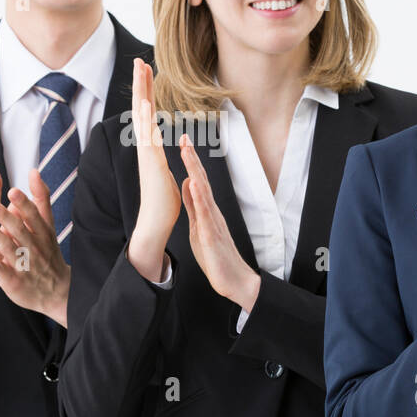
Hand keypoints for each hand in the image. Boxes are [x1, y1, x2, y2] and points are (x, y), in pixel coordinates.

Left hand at [0, 168, 69, 326]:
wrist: (56, 293)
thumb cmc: (48, 253)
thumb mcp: (48, 226)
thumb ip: (41, 200)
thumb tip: (33, 171)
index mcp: (43, 234)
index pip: (34, 216)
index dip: (24, 204)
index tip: (13, 190)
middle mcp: (35, 248)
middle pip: (19, 230)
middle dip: (4, 216)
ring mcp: (24, 266)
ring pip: (7, 248)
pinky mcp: (13, 282)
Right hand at [126, 57, 180, 282]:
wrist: (157, 223)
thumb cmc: (164, 200)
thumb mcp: (163, 169)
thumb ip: (158, 154)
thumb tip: (157, 143)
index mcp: (149, 147)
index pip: (146, 113)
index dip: (146, 91)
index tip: (146, 70)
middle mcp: (144, 147)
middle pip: (140, 109)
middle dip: (140, 84)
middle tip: (139, 61)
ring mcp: (146, 154)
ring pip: (141, 118)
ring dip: (141, 94)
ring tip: (140, 71)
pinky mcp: (151, 164)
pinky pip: (147, 137)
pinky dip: (145, 119)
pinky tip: (145, 104)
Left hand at [178, 133, 259, 311]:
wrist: (233, 280)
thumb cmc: (216, 255)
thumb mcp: (199, 226)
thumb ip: (194, 205)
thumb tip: (187, 184)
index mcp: (207, 210)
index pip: (197, 181)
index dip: (190, 162)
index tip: (183, 142)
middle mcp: (211, 211)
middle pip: (201, 180)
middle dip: (192, 159)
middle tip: (185, 137)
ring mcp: (212, 221)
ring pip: (203, 191)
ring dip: (195, 170)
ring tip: (187, 152)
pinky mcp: (210, 234)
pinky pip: (205, 213)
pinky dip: (199, 197)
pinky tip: (193, 183)